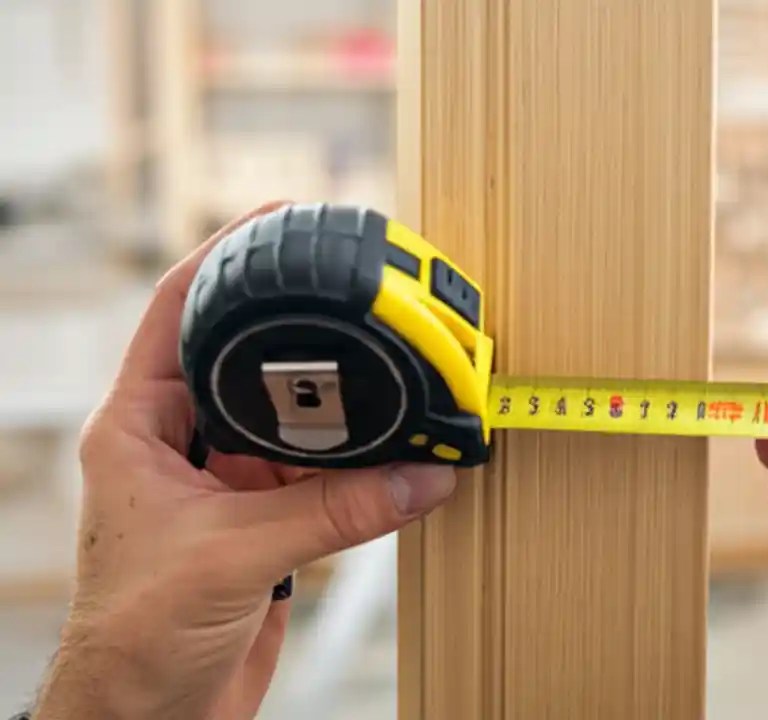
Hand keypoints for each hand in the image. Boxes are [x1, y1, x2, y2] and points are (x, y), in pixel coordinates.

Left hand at [32, 203, 457, 719]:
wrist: (148, 719)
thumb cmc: (132, 638)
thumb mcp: (231, 557)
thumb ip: (334, 512)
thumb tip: (421, 475)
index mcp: (139, 425)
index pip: (173, 312)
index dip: (219, 257)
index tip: (272, 221)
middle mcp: (183, 443)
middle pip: (247, 360)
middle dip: (301, 330)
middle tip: (355, 294)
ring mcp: (227, 483)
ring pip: (295, 422)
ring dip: (344, 407)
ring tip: (394, 376)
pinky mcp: (266, 523)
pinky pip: (326, 478)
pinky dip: (365, 467)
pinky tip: (400, 454)